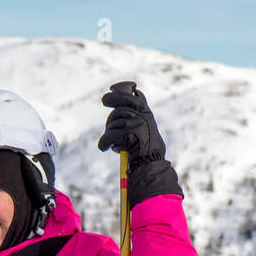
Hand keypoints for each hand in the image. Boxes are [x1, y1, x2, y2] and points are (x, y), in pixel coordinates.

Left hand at [98, 82, 181, 205]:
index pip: (133, 97)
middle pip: (118, 110)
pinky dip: (104, 142)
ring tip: (108, 145)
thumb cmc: (145, 151)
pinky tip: (104, 148)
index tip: (109, 91)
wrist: (151, 165)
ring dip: (108, 135)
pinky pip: (111, 134)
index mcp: (146, 113)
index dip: (119, 94)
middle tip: (108, 130)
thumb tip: (122, 106)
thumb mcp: (143, 131)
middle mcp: (144, 115)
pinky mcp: (132, 133)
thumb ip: (135, 118)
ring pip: (114, 123)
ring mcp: (139, 123)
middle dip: (110, 121)